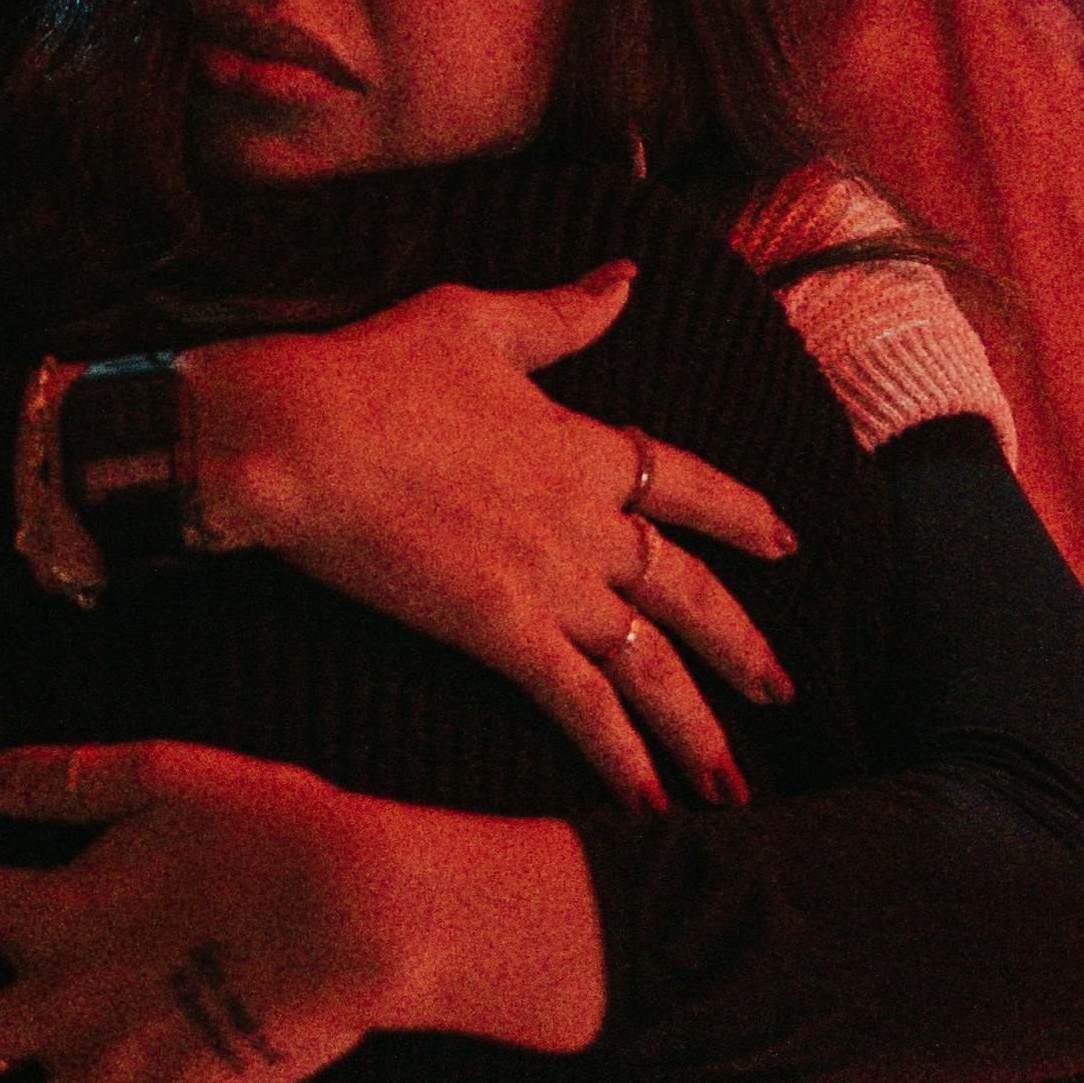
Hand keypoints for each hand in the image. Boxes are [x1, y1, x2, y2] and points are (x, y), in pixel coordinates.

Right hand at [184, 269, 794, 813]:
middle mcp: (583, 518)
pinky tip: (650, 804)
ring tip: (733, 783)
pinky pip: (582, 704)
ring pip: (651, 663)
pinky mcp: (500, 628)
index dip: (740, 514)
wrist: (297, 434)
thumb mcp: (474, 320)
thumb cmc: (368, 369)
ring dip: (697, 726)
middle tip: (784, 690)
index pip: (686, 485)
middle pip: (690, 590)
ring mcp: (548, 577)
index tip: (786, 541)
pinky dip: (621, 758)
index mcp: (578, 444)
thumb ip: (560, 313)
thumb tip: (628, 278)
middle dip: (742, 646)